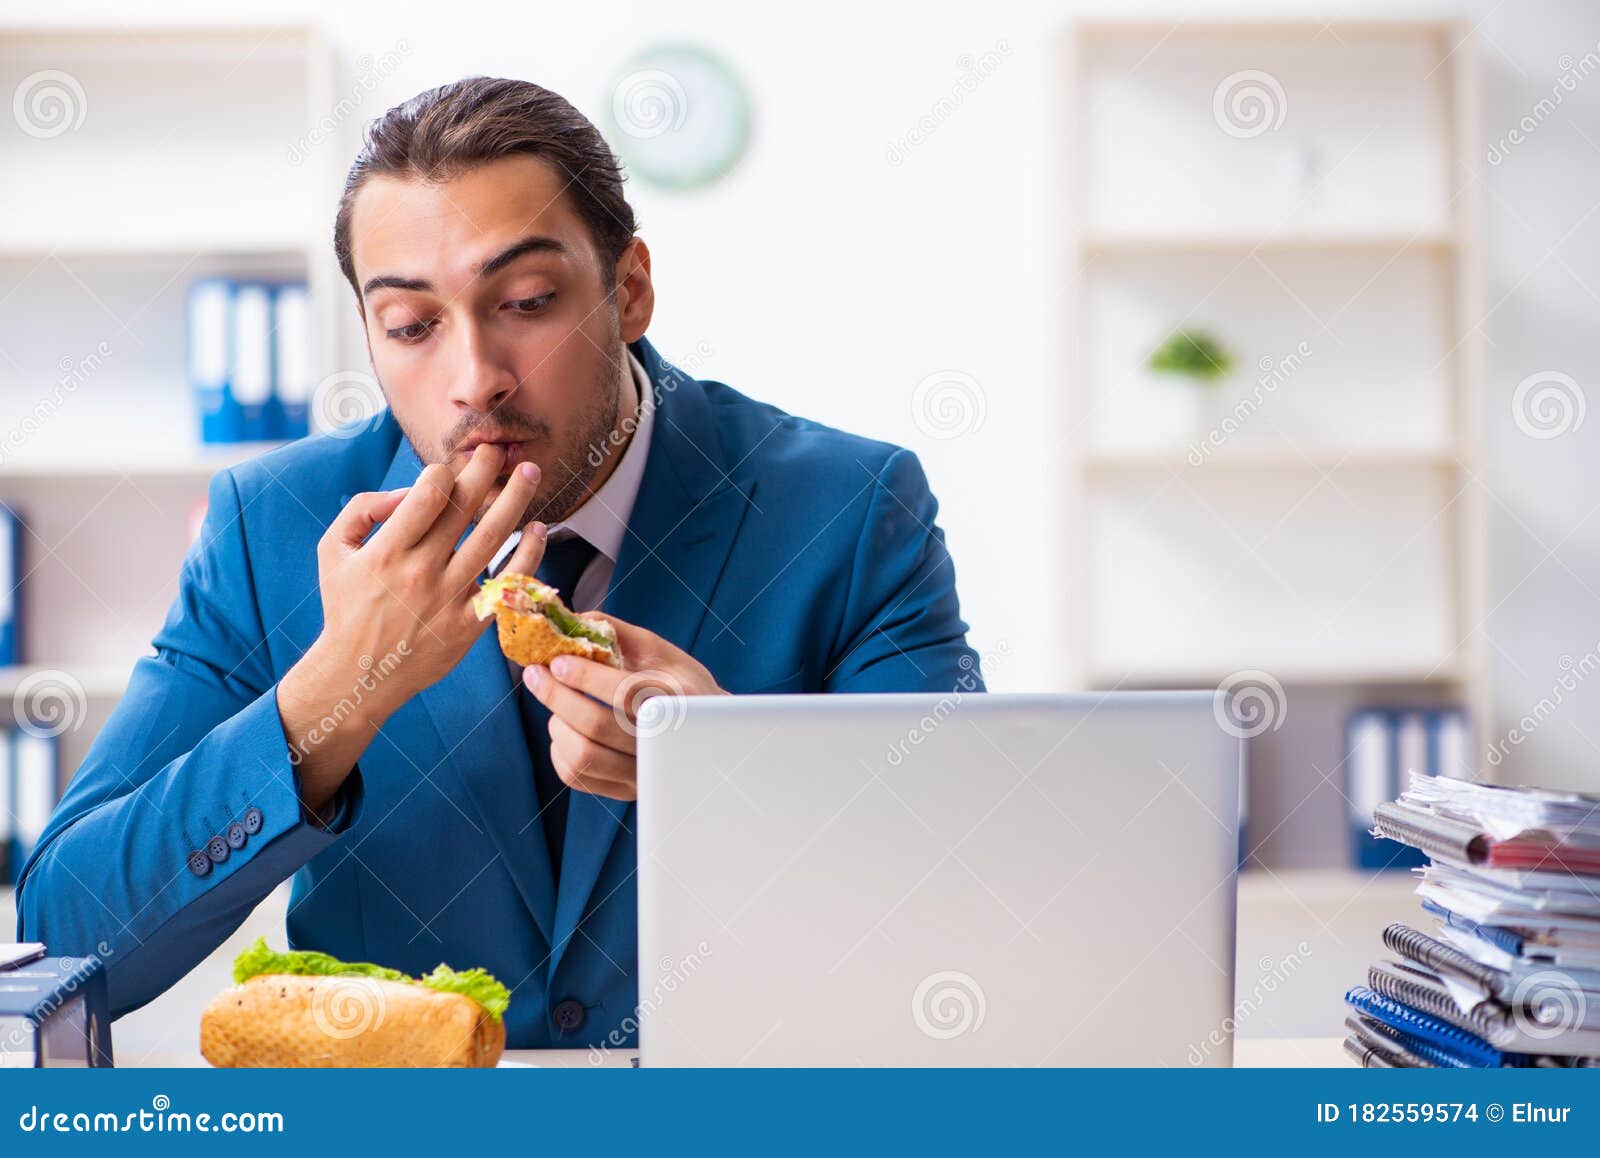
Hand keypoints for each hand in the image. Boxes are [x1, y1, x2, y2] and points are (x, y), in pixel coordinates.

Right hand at [278, 443, 551, 812]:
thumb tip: (406, 491)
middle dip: (487, 469)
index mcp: (386, 552)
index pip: (429, 494)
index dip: (445, 471)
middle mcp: (421, 572)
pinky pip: (508, 584)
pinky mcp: (470, 624)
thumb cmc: (346, 606)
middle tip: (500, 450)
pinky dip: (528, 555)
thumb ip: (361, 509)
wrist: (359, 674)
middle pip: (466, 508)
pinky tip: (539, 530)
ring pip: (494, 538)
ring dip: (517, 499)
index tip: (452, 466)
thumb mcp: (333, 551)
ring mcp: (449, 599)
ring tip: (531, 472)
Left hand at [522, 615, 725, 800]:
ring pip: (583, 757)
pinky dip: (559, 750)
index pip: (626, 692)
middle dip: (557, 696)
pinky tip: (566, 729)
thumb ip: (618, 634)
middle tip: (536, 674)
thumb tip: (572, 620)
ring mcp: (644, 773)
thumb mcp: (661, 652)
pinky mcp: (626, 791)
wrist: (706, 735)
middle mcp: (664, 743)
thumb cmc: (679, 685)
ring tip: (557, 705)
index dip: (585, 677)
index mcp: (678, 700)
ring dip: (558, 724)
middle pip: (597, 726)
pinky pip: (577, 776)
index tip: (558, 661)